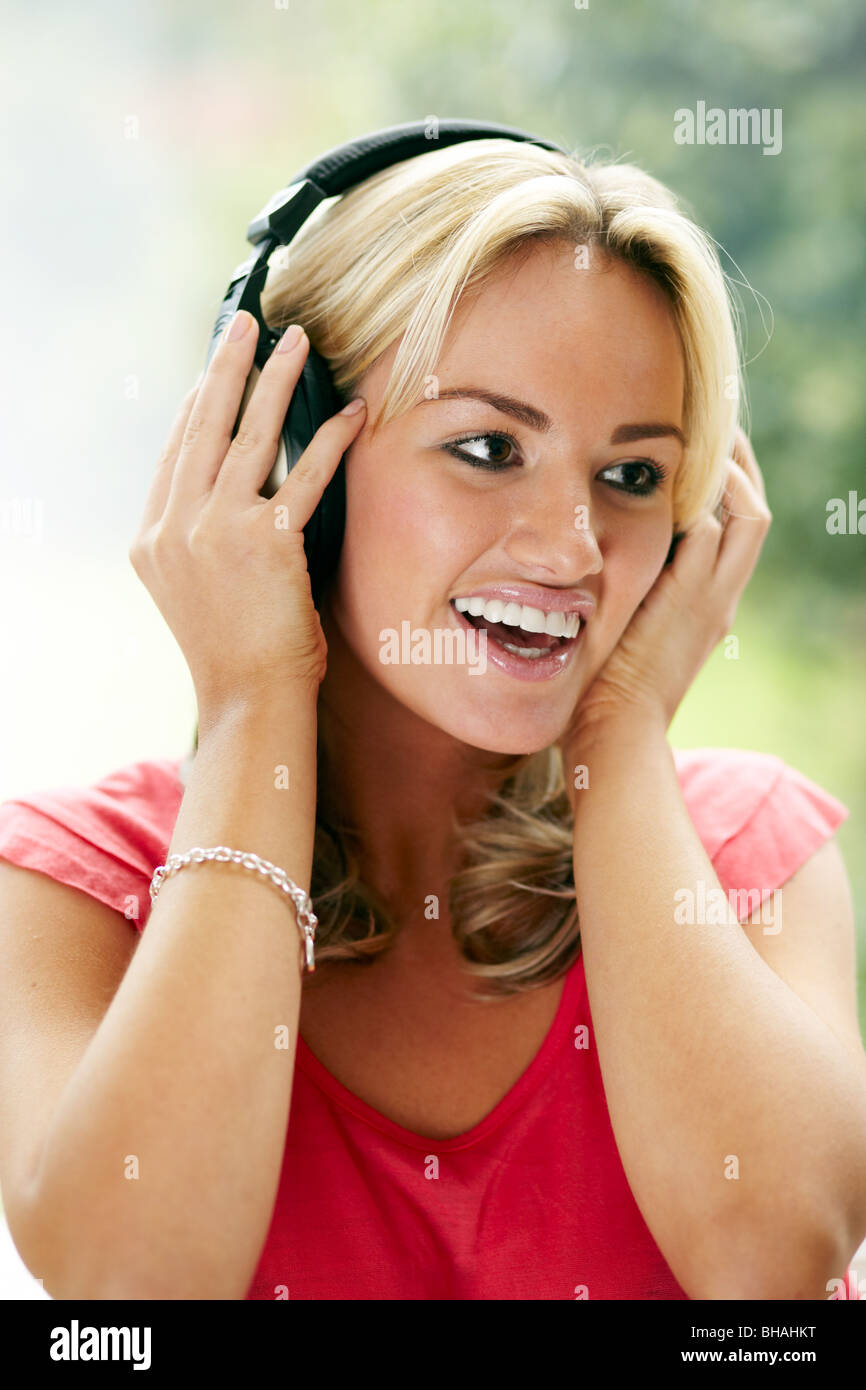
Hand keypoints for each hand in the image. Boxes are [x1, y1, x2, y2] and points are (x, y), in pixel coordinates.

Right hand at [128, 311, 366, 713]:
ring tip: (295, 341)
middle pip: (201, 427)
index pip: (175, 453)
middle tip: (246, 323)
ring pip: (247, 436)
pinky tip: (350, 411)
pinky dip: (330, 440)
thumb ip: (199, 539)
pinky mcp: (264, 543)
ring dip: (275, 380)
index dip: (199, 401)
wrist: (249, 700)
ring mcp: (214, 532)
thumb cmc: (236, 652)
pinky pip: (303, 475)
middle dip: (226, 366)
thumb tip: (232, 490)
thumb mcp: (195, 590)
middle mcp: (174, 529)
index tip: (218, 365)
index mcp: (151, 540)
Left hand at [560, 427, 770, 754]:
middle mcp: (720, 598)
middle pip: (753, 511)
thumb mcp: (619, 636)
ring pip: (748, 514)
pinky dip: (706, 495)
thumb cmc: (600, 698)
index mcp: (705, 606)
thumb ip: (619, 599)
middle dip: (736, 463)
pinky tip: (677, 466)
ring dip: (729, 467)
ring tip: (705, 428)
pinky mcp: (695, 601)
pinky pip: (715, 530)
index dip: (721, 487)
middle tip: (712, 422)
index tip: (697, 450)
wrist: (614, 735)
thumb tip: (580, 567)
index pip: (730, 529)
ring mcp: (712, 599)